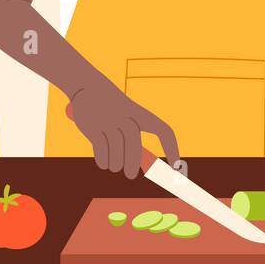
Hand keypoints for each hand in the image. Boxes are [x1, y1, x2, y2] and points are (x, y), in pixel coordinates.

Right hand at [65, 80, 179, 178]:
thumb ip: (133, 142)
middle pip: (133, 141)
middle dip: (132, 162)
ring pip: (116, 146)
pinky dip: (103, 160)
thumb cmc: (113, 110)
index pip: (163, 130)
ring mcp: (107, 119)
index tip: (176, 168)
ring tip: (114, 167)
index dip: (172, 149)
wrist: (88, 87)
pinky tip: (103, 163)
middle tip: (130, 176)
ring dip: (116, 163)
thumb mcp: (127, 119)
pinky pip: (100, 147)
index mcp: (140, 113)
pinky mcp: (91, 125)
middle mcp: (125, 115)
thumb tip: (143, 166)